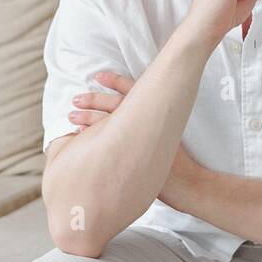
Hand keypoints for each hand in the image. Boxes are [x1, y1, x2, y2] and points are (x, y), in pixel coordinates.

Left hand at [69, 69, 205, 210]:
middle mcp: (146, 124)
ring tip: (71, 117)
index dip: (115, 80)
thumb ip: (152, 123)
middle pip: (116, 106)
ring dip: (86, 118)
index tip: (98, 75)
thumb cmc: (178, 164)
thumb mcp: (169, 135)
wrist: (190, 186)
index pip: (133, 90)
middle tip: (76, 99)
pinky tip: (77, 138)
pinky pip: (104, 147)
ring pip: (106, 124)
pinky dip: (89, 140)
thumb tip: (134, 115)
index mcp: (156, 115)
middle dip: (94, 99)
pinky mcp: (131, 159)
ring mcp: (138, 142)